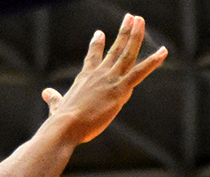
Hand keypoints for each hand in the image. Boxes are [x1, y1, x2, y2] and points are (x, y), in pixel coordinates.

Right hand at [42, 14, 167, 144]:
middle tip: (131, 17)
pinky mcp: (120, 90)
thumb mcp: (57, 107)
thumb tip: (45, 93)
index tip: (99, 32)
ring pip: (127, 53)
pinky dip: (153, 61)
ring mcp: (110, 79)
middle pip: (114, 48)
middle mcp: (99, 73)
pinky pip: (140, 72)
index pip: (92, 56)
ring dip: (136, 36)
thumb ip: (53, 99)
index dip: (96, 44)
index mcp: (85, 77)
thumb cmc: (61, 121)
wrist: (66, 126)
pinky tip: (164, 51)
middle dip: (124, 31)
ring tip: (141, 20)